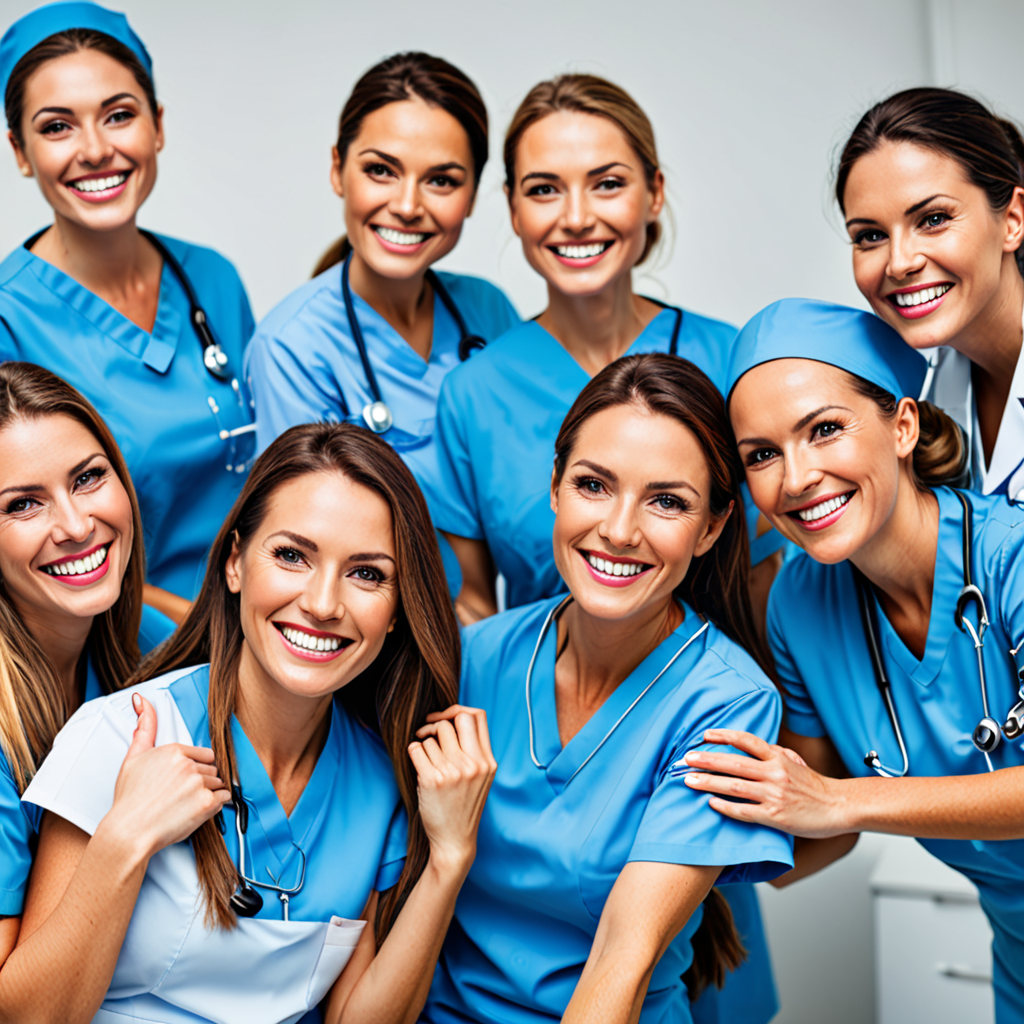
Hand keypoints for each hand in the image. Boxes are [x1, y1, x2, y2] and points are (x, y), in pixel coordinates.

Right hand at [101, 693, 231, 860]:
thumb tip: (140, 698)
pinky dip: (215, 805)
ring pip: (218, 782)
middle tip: (180, 795)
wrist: (129, 832)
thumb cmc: (130, 798)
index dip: (195, 768)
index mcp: (174, 750)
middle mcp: (188, 765)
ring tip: (185, 803)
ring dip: (207, 792)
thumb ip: (144, 726)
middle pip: (211, 768)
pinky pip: (224, 798)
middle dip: (201, 780)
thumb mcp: (134, 756)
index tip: (181, 780)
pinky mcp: (206, 803)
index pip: (204, 754)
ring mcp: (198, 783)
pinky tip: (196, 809)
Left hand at [410, 705, 497, 876]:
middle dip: (436, 722)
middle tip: (427, 732)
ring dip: (424, 744)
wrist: (455, 841)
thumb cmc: (464, 807)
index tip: (445, 718)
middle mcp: (474, 764)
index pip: (477, 715)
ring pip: (432, 736)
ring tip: (427, 762)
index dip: (457, 710)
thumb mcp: (482, 777)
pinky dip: (413, 752)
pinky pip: (417, 748)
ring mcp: (454, 772)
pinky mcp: (433, 780)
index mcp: (488, 761)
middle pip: (453, 720)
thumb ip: (475, 750)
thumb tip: (455, 718)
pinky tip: (418, 765)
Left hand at [679, 729, 849, 838]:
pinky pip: (744, 811)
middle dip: (707, 760)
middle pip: (734, 763)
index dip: (724, 736)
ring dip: (709, 783)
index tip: (705, 735)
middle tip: (686, 758)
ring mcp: (774, 795)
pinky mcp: (775, 817)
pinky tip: (711, 803)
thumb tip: (751, 747)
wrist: (839, 807)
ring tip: (690, 780)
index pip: (746, 741)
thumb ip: (773, 753)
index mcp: (778, 757)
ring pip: (735, 786)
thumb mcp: (794, 761)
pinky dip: (726, 807)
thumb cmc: (815, 786)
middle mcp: (775, 773)